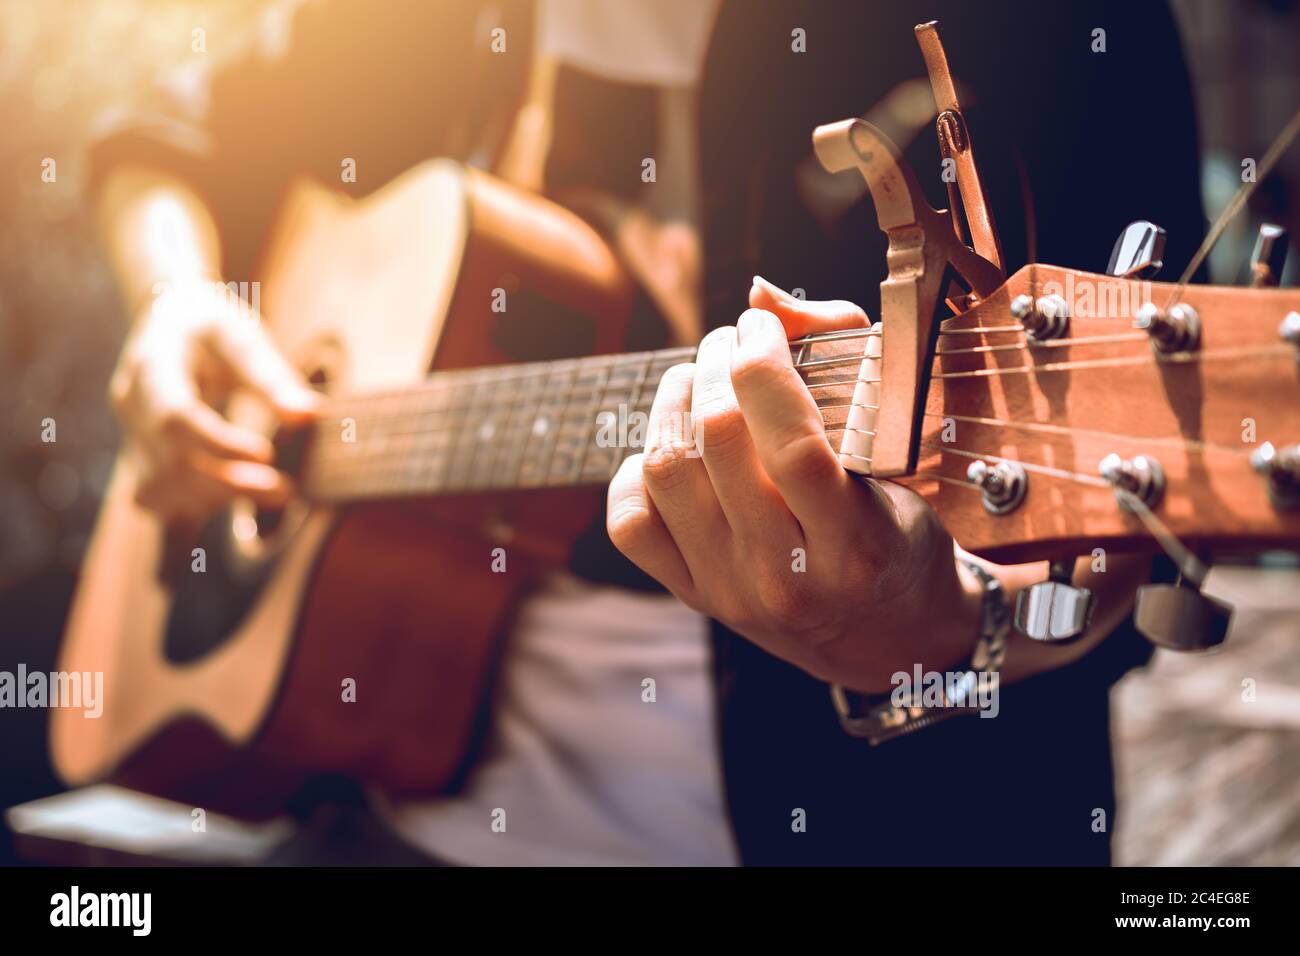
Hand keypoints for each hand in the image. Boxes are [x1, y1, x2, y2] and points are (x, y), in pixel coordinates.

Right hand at [109, 279, 317, 519]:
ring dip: (215, 500)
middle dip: (227, 482)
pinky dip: (194, 505)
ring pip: (157, 488)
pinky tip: (238, 494)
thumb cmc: (211, 323)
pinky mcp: (137, 452)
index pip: (174, 416)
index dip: (219, 444)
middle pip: (168, 461)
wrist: (166, 317)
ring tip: (273, 492)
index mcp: (153, 363)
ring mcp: (128, 431)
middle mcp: (130, 402)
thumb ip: (273, 376)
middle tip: (284, 489)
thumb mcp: (243, 335)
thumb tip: (310, 416)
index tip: (268, 455)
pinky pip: (153, 496)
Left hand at [607, 277, 980, 692]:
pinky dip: (638, 469)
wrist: (887, 638)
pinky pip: (631, 523)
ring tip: (697, 379)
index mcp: (854, 543)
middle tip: (730, 341)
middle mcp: (785, 576)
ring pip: (664, 472)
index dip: (764, 364)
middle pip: (717, 443)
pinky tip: (673, 447)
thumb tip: (758, 294)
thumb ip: (843, 363)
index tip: (761, 325)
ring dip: (672, 402)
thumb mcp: (901, 461)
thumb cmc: (899, 535)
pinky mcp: (693, 596)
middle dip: (715, 364)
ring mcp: (730, 590)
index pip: (792, 446)